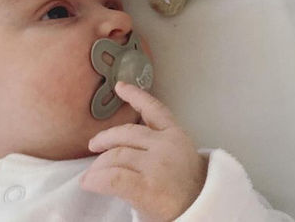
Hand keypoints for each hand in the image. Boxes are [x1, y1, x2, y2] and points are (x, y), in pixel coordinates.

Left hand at [80, 82, 207, 221]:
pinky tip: (89, 183)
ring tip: (90, 175)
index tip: (120, 86)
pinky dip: (96, 179)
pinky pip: (113, 178)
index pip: (153, 108)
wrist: (205, 211)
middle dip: (105, 139)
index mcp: (175, 134)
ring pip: (116, 155)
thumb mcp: (180, 156)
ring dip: (98, 165)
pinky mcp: (147, 187)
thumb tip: (122, 142)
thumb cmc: (189, 189)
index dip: (135, 95)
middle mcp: (166, 145)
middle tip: (93, 145)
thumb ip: (157, 143)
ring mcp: (156, 165)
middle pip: (126, 133)